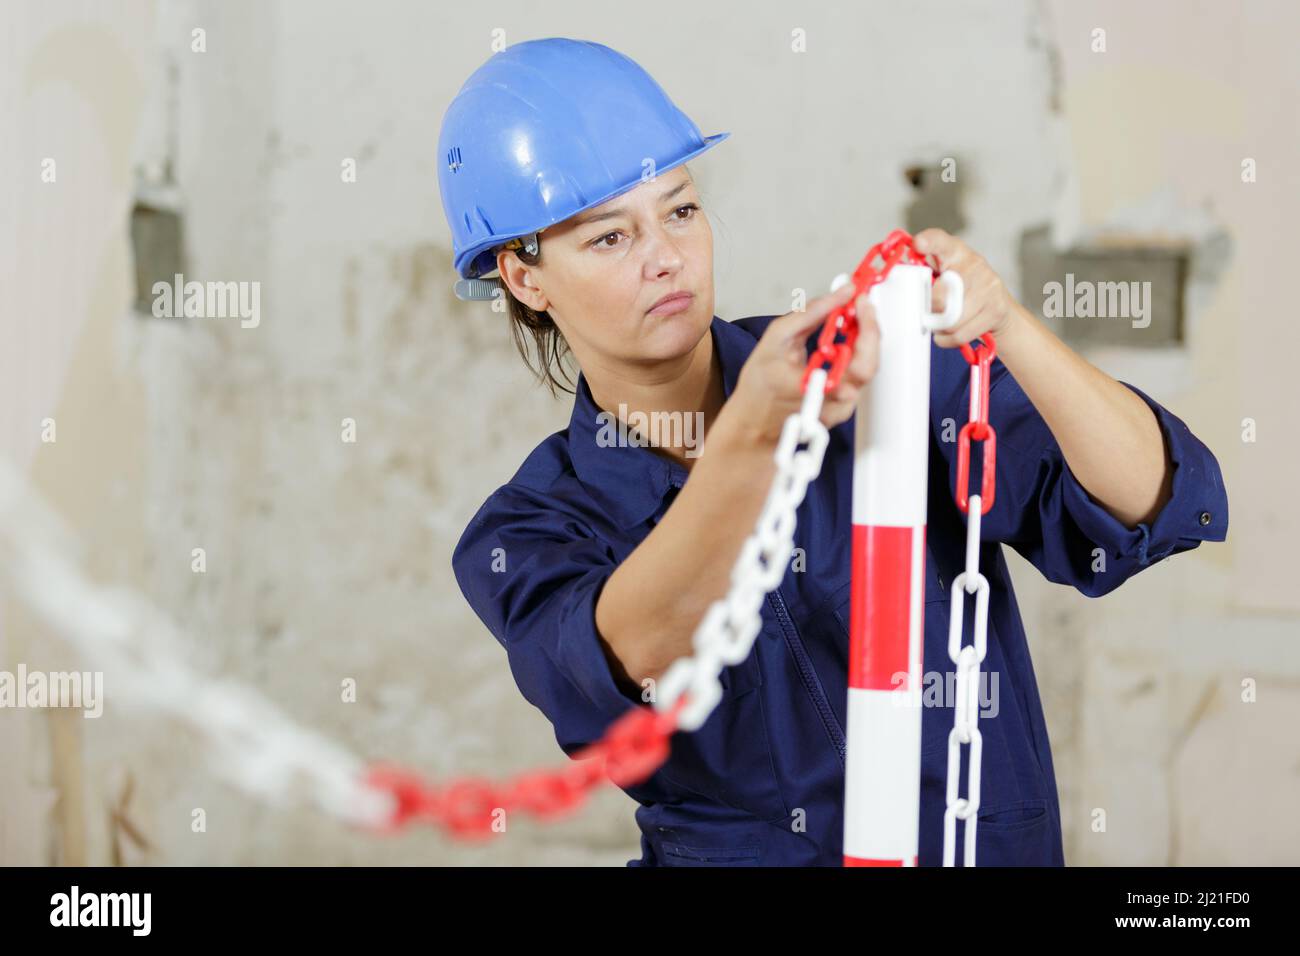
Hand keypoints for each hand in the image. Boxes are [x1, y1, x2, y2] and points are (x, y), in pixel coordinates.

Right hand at [730, 282, 879, 442]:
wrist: (752, 423)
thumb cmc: (758, 389)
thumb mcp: (776, 339)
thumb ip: (812, 313)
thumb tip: (840, 293)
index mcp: (817, 388)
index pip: (860, 360)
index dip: (867, 326)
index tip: (861, 302)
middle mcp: (834, 404)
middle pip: (869, 364)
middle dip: (867, 329)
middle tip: (858, 307)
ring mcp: (840, 410)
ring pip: (865, 370)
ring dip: (861, 341)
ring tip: (847, 321)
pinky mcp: (842, 410)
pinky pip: (857, 378)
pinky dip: (854, 354)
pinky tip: (841, 342)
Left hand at [913, 228, 1022, 348]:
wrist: (999, 306)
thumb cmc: (963, 290)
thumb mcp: (944, 275)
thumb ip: (925, 277)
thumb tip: (901, 288)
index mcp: (955, 252)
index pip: (941, 241)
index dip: (929, 242)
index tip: (919, 244)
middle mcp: (974, 264)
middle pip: (938, 297)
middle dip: (929, 311)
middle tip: (929, 313)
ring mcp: (989, 286)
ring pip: (950, 319)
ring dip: (940, 327)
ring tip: (942, 322)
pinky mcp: (996, 309)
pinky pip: (961, 333)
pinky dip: (949, 339)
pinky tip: (948, 333)